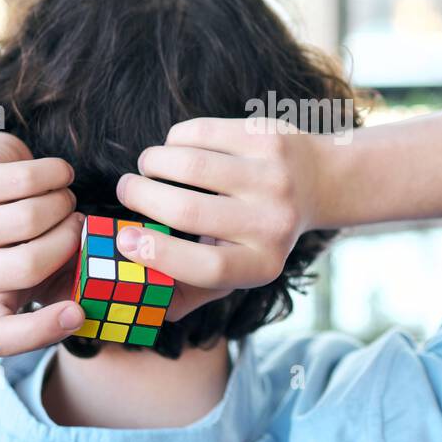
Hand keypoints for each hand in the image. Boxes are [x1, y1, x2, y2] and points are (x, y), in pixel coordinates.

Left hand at [0, 132, 84, 355]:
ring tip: (62, 199)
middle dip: (69, 239)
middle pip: (27, 266)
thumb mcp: (53, 272)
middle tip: (78, 224)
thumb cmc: (32, 235)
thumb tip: (92, 300)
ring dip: (64, 201)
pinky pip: (24, 180)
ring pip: (29, 218)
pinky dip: (56, 173)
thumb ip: (73, 288)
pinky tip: (57, 175)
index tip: (78, 313)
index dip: (39, 332)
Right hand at [114, 118, 324, 318]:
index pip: (206, 268)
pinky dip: (176, 138)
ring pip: (190, 165)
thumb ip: (195, 291)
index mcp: (262, 264)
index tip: (123, 240)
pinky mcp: (267, 138)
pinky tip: (175, 147)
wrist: (317, 182)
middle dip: (141, 197)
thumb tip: (149, 308)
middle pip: (188, 213)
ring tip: (146, 166)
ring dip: (153, 162)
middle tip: (125, 190)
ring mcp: (272, 177)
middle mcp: (271, 223)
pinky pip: (203, 133)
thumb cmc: (259, 232)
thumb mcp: (239, 267)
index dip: (158, 256)